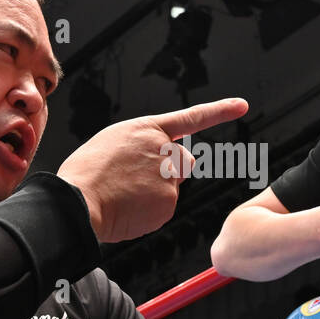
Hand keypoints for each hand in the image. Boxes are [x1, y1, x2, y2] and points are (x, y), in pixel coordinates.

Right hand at [58, 98, 248, 242]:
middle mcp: (163, 149)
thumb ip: (140, 147)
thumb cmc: (86, 174)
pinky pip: (164, 208)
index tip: (242, 106)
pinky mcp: (168, 202)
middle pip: (183, 162)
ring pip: (172, 186)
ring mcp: (168, 176)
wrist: (77, 201)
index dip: (219, 111)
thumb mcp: (111, 144)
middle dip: (169, 171)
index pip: (191, 118)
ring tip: (125, 195)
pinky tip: (128, 208)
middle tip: (137, 181)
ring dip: (157, 192)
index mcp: (146, 130)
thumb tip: (157, 162)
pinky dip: (149, 212)